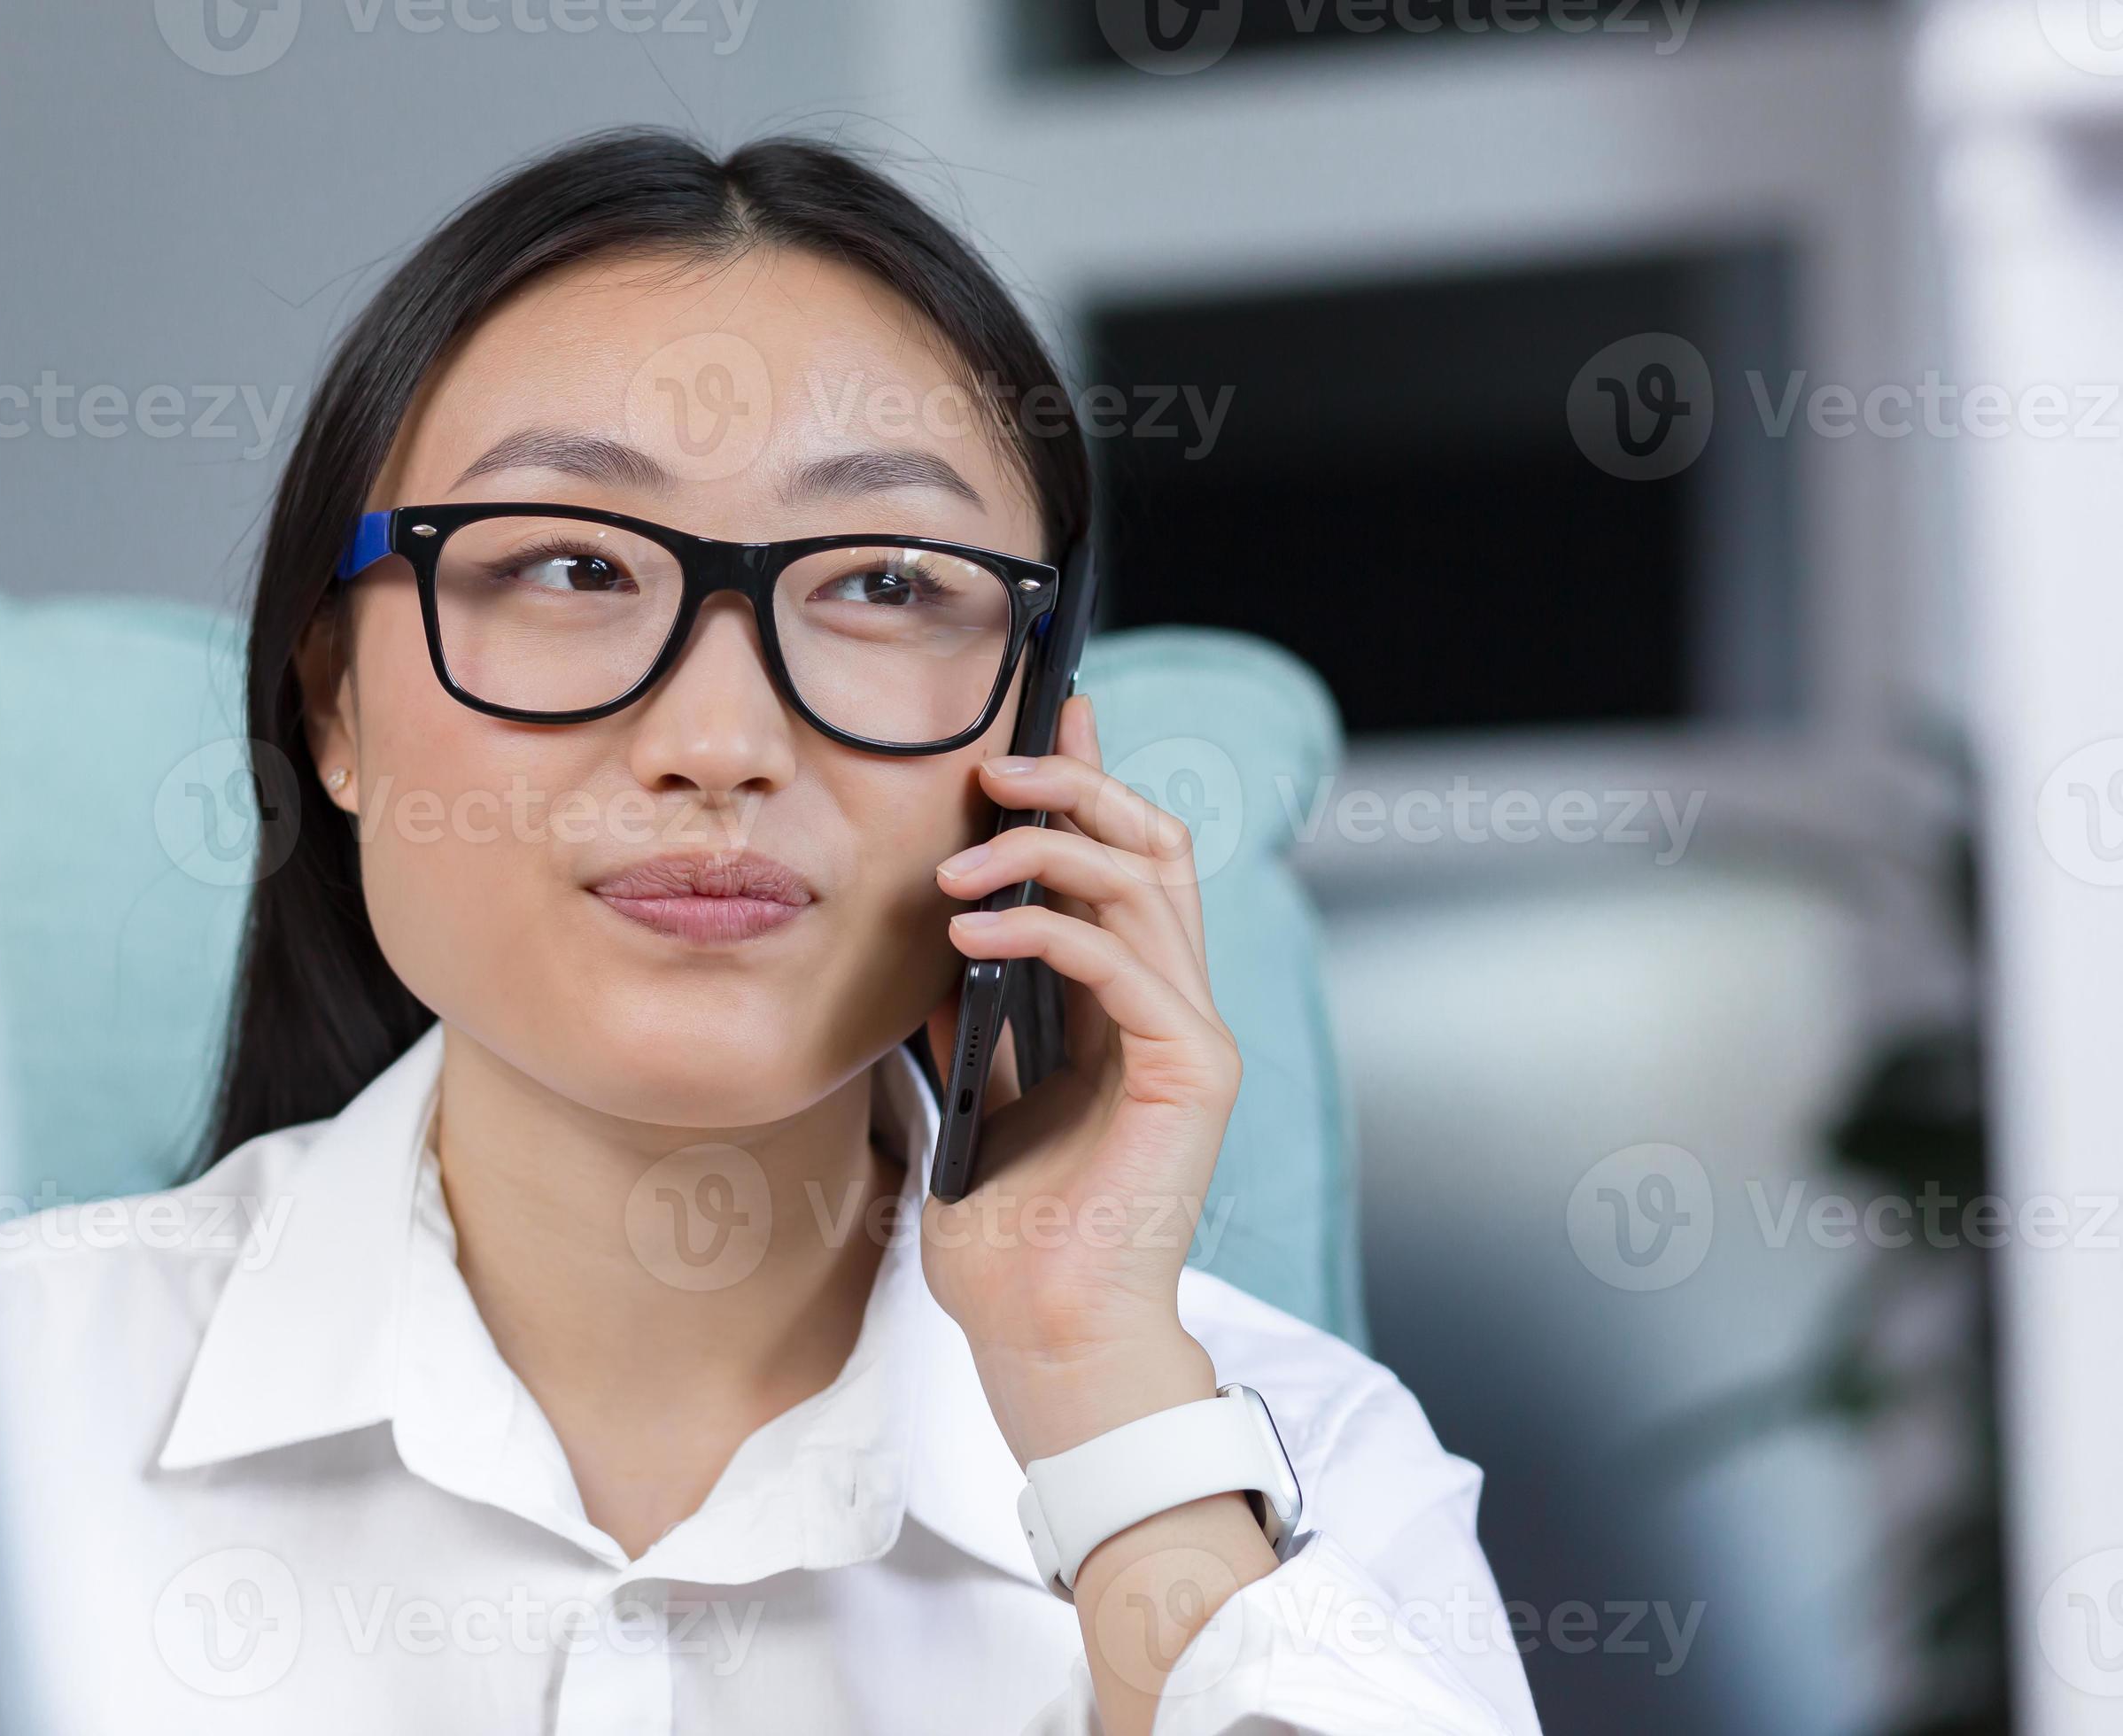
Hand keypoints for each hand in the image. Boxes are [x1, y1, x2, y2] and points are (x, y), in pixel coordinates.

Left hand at [919, 693, 1244, 1465]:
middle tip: (995, 766)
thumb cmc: (1012, 1238)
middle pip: (1156, 847)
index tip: (1042, 717)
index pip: (1125, 865)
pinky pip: (1122, 961)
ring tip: (957, 867)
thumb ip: (974, 1009)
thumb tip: (934, 929)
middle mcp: (1174, 1011)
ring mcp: (1192, 1038)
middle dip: (1077, 786)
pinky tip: (971, 933)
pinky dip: (1044, 928)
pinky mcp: (1192, 1073)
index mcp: (1130, 1011)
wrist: (1045, 1339)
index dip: (1091, 782)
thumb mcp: (975, 1092)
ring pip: (1149, 883)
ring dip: (1046, 851)